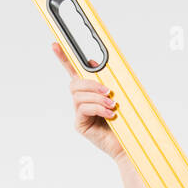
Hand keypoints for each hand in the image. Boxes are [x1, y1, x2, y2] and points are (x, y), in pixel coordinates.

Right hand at [50, 41, 122, 158]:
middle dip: (90, 84)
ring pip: (79, 96)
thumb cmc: (127, 120)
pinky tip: (109, 114)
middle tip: (108, 91)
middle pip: (75, 83)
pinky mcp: (81, 124)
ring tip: (112, 105)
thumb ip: (107, 79)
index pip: (74, 72)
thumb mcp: (120, 95)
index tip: (55, 45)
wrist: (131, 142)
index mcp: (91, 91)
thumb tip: (93, 63)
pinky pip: (83, 109)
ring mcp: (81, 113)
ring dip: (96, 98)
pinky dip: (97, 108)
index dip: (64, 59)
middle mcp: (83, 101)